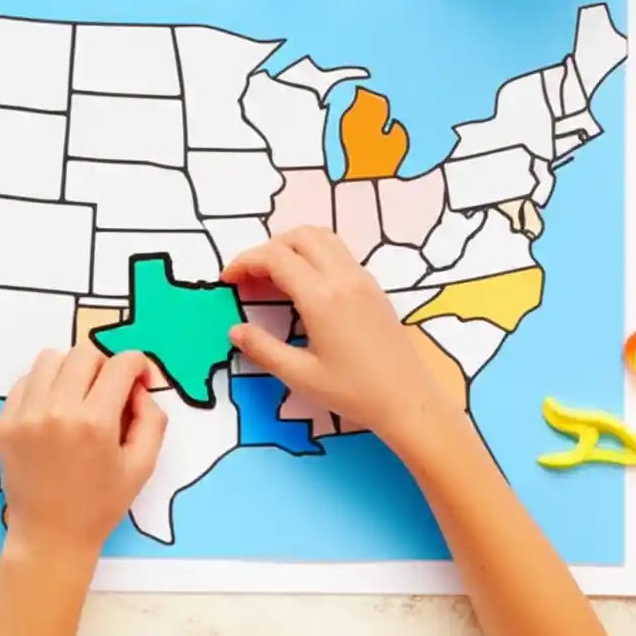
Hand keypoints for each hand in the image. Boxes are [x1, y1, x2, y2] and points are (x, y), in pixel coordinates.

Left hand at [0, 344, 167, 557]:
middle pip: (85, 353)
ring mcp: (26, 414)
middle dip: (105, 366)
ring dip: (72, 369)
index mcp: (95, 422)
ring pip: (51, 358)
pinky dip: (44, 386)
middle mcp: (57, 410)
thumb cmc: (100, 505)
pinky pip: (26, 381)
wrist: (50, 536)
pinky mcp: (5, 422)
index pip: (120, 365)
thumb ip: (151, 419)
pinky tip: (54, 410)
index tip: (138, 380)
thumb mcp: (143, 466)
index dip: (138, 366)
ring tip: (79, 396)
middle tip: (109, 391)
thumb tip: (139, 386)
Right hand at [221, 227, 454, 438]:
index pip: (275, 257)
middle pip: (298, 236)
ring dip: (291, 246)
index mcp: (322, 297)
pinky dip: (312, 255)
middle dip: (266, 249)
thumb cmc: (353, 392)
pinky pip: (337, 252)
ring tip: (273, 277)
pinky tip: (303, 286)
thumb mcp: (300, 376)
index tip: (228, 280)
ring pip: (321, 237)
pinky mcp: (372, 287)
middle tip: (249, 278)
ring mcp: (362, 279)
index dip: (245, 262)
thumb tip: (235, 330)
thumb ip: (263, 349)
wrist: (408, 399)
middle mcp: (343, 278)